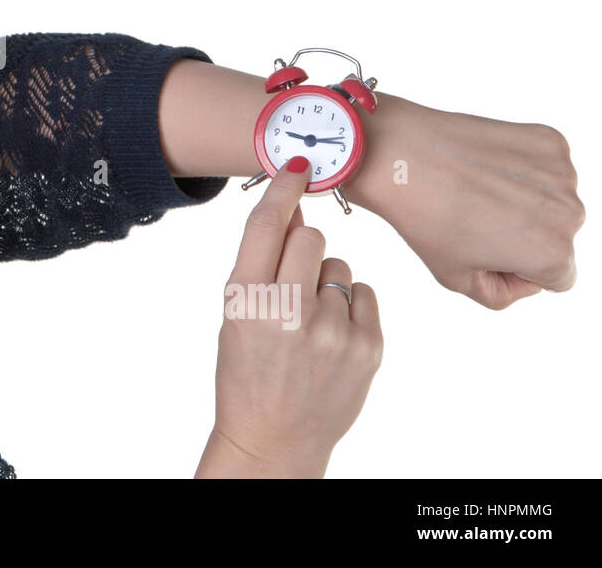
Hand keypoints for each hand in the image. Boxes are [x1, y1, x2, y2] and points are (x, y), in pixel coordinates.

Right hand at [197, 157, 382, 477]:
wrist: (273, 438)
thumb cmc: (247, 373)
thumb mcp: (236, 316)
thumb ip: (261, 265)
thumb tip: (293, 212)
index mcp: (246, 302)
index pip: (267, 225)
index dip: (284, 188)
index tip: (298, 166)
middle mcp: (289, 313)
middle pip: (311, 237)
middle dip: (303, 246)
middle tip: (293, 279)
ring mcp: (333, 331)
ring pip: (340, 266)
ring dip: (326, 282)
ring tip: (310, 323)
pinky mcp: (368, 346)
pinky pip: (364, 294)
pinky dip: (350, 307)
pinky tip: (332, 336)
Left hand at [347, 94, 583, 309]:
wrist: (399, 156)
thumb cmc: (424, 218)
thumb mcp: (457, 278)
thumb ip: (502, 295)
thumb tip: (528, 280)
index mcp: (553, 254)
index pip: (557, 278)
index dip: (518, 269)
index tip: (482, 247)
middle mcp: (570, 213)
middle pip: (559, 237)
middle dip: (525, 234)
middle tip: (475, 216)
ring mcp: (562, 172)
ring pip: (554, 200)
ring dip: (525, 199)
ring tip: (477, 190)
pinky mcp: (549, 140)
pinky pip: (546, 167)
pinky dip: (522, 168)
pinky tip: (485, 166)